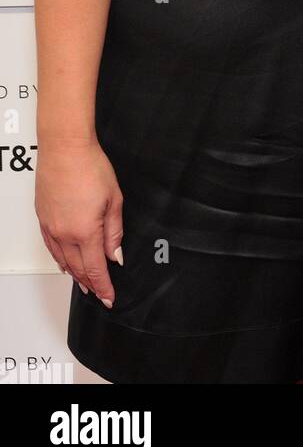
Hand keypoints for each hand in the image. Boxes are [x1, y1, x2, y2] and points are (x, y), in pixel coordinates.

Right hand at [35, 139, 123, 307]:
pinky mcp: (43, 218)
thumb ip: (114, 231)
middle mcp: (65, 234)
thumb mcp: (114, 199)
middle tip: (99, 293)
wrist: (65, 149)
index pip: (95, 269)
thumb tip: (115, 255)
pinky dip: (59, 259)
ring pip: (63, 260)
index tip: (109, 298)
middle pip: (78, 268)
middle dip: (90, 283)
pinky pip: (51, 247)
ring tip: (84, 283)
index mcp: (86, 231)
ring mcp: (51, 227)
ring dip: (75, 274)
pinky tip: (64, 263)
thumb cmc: (90, 167)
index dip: (104, 286)